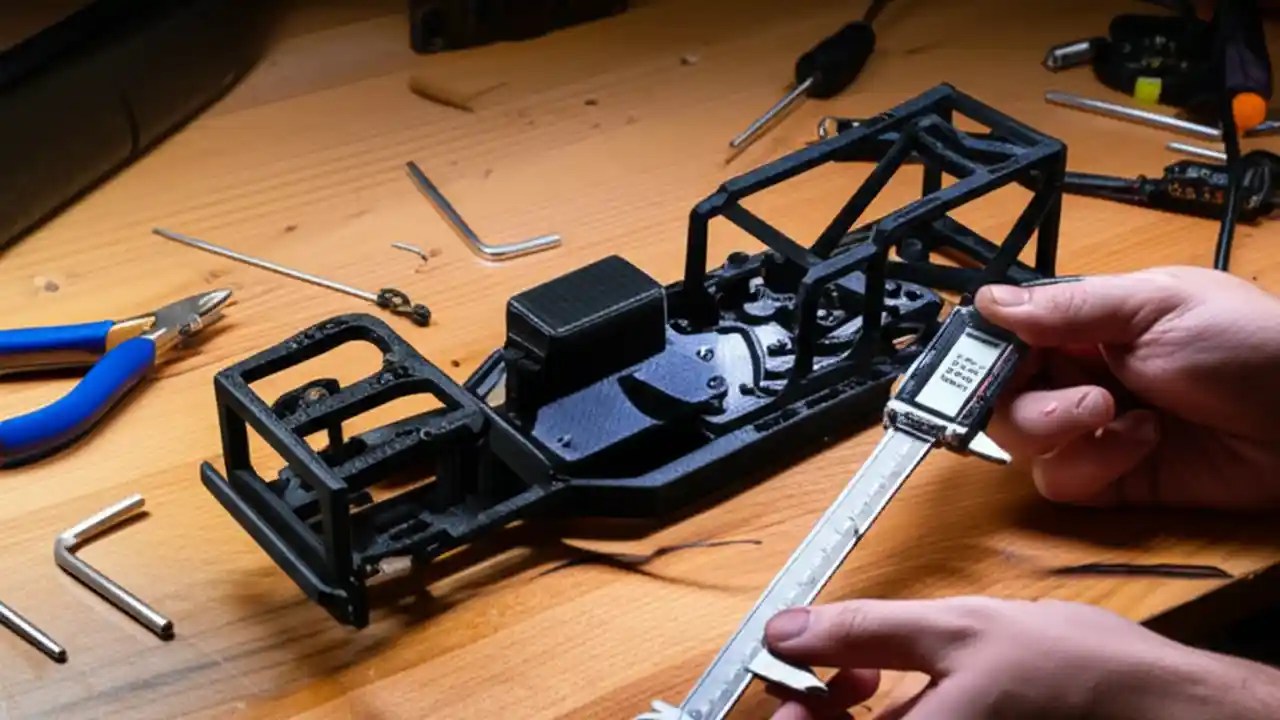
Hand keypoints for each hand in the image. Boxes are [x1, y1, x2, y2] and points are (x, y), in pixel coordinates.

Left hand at [763, 596, 1279, 718]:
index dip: (792, 713)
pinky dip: (896, 711)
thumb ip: (863, 631)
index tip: (788, 672)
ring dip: (854, 705)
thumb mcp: (955, 630)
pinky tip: (909, 679)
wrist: (1155, 703)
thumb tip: (788, 629)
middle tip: (833, 662)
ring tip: (880, 663)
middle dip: (822, 704)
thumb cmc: (1071, 672)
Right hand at [972, 266, 1279, 508]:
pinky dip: (1094, 466)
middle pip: (999, 399)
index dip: (984, 357)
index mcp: (1083, 324)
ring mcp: (1094, 429)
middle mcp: (1079, 375)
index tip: (982, 368)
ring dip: (1060, 432)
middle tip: (1078, 402)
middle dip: (1025, 405)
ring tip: (1117, 415)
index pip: (1003, 340)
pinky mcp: (1114, 478)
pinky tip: (1143, 442)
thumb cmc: (1252, 345)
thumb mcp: (1156, 306)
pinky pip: (1064, 482)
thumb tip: (991, 300)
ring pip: (1023, 444)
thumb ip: (1068, 308)